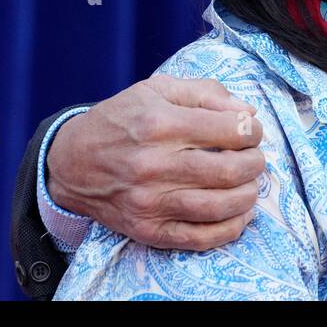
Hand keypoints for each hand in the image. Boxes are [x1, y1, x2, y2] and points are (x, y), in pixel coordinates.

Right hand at [46, 77, 265, 250]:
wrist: (71, 162)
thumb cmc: (121, 119)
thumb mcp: (159, 89)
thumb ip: (207, 93)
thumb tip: (248, 113)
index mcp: (160, 124)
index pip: (230, 130)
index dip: (252, 130)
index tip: (250, 131)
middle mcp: (154, 164)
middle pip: (229, 171)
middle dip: (255, 163)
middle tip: (253, 158)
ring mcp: (149, 201)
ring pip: (219, 206)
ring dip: (248, 196)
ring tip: (248, 184)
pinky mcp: (147, 229)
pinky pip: (199, 238)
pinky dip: (229, 229)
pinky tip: (239, 214)